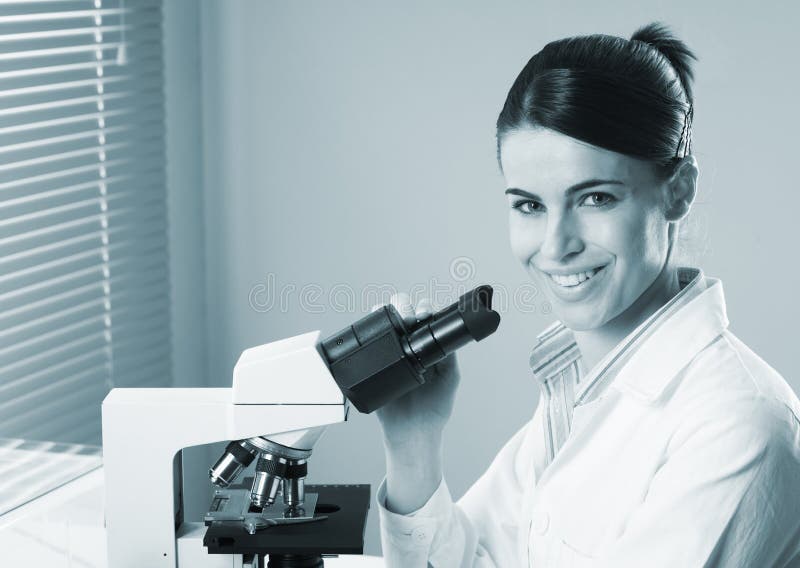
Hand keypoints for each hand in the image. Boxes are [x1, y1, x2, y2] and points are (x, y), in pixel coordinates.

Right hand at [373, 292, 460, 451]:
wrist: (410, 431)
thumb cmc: (433, 407)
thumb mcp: (450, 378)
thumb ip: (450, 357)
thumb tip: (449, 336)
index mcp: (428, 346)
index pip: (425, 318)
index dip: (424, 310)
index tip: (425, 315)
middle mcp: (409, 345)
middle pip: (403, 313)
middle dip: (405, 306)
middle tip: (410, 318)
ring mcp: (390, 352)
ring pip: (384, 322)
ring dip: (387, 313)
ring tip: (396, 319)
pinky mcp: (374, 362)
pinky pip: (368, 341)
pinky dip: (369, 329)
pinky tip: (374, 326)